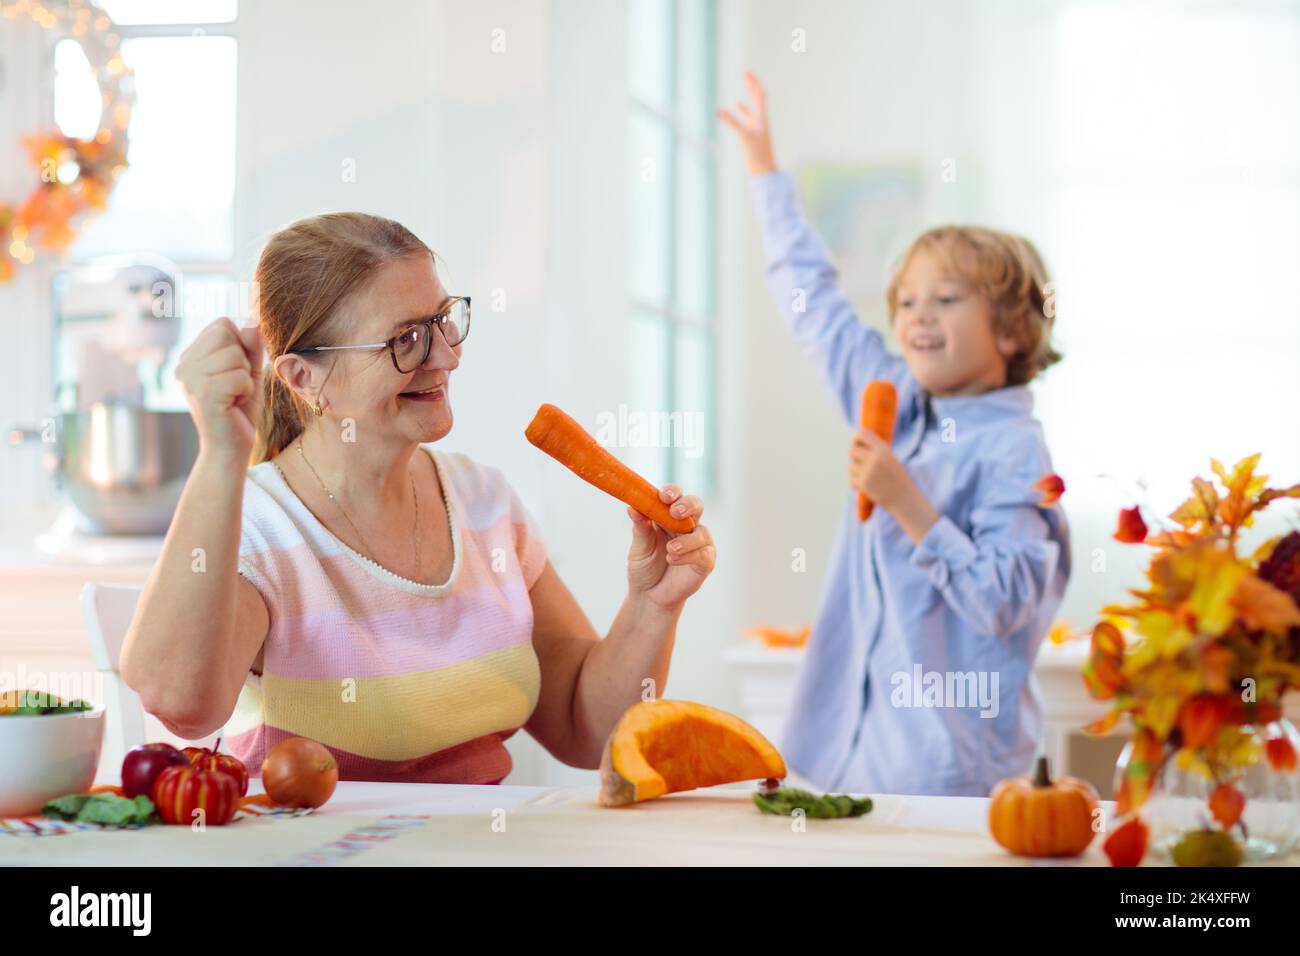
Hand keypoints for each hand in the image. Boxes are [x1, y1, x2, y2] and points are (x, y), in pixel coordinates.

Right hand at [175, 317, 263, 463]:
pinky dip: (246, 390)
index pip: (222, 324)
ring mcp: (190, 378)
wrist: (230, 447)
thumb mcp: (248, 371)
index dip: (239, 345)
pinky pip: (240, 377)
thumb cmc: (239, 409)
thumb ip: (250, 346)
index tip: (234, 371)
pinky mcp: (203, 393)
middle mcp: (184, 365)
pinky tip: (233, 405)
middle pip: (227, 334)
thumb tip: (252, 320)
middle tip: (235, 386)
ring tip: (234, 396)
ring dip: (245, 377)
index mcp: (190, 356)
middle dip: (242, 360)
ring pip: (235, 355)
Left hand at [625, 485, 715, 610]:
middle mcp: (686, 526)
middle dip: (688, 505)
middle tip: (675, 512)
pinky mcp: (705, 562)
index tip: (664, 496)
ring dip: (686, 539)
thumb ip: (640, 528)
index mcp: (668, 517)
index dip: (673, 492)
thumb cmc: (644, 567)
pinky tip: (674, 559)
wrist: (649, 596)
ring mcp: (698, 544)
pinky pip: (704, 554)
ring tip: (670, 549)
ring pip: (702, 532)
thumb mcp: (638, 548)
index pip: (675, 497)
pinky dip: (690, 555)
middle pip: (696, 505)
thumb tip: (632, 507)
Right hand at [717, 70, 777, 174]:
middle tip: (746, 73)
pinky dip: (742, 111)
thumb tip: (719, 111)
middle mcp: (761, 120)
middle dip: (752, 85)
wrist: (764, 170)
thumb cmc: (757, 155)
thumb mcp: (744, 137)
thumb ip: (732, 122)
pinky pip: (747, 118)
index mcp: (761, 118)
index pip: (759, 95)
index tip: (747, 72)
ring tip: (745, 85)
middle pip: (758, 98)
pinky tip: (736, 106)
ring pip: (753, 106)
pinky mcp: (753, 134)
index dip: (754, 83)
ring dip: (749, 95)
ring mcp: (757, 127)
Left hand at [849, 431, 940, 542]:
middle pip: (852, 451)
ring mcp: (869, 471)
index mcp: (884, 450)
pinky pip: (852, 480)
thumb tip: (855, 444)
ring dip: (856, 473)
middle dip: (854, 458)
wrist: (905, 499)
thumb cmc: (898, 479)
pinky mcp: (864, 483)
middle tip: (861, 464)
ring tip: (869, 478)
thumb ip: (876, 451)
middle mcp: (876, 458)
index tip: (856, 444)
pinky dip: (856, 484)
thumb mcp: (891, 459)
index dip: (856, 439)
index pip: (863, 434)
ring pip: (851, 467)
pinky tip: (867, 487)